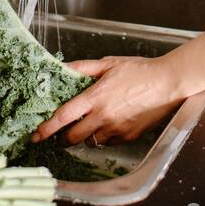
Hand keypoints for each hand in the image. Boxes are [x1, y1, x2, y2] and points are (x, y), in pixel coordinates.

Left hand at [30, 55, 185, 144]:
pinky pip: (108, 142)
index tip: (36, 135)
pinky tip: (112, 122)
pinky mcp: (128, 138)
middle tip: (62, 133)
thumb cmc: (139, 70)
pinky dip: (105, 136)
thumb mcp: (109, 64)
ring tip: (92, 122)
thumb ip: (83, 67)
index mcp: (95, 98)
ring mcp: (116, 130)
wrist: (168, 83)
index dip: (46, 128)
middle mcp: (103, 117)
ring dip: (86, 136)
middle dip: (63, 138)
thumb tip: (62, 67)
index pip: (63, 117)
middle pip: (73, 137)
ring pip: (91, 142)